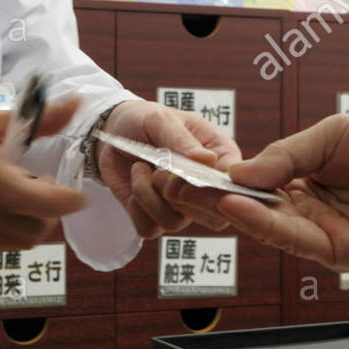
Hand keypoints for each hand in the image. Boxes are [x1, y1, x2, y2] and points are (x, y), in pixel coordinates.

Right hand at [0, 99, 85, 251]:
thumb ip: (36, 119)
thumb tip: (78, 104)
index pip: (36, 199)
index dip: (66, 201)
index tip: (78, 194)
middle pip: (34, 228)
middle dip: (50, 212)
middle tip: (43, 188)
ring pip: (20, 242)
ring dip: (32, 223)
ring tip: (22, 197)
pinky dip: (9, 231)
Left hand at [96, 100, 241, 238]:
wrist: (114, 131)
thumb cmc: (145, 120)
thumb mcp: (161, 121)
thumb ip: (182, 141)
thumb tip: (208, 160)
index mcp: (220, 158)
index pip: (234, 188)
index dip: (216, 190)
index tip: (187, 175)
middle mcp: (205, 189)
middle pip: (213, 218)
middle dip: (181, 197)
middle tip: (161, 172)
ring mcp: (181, 207)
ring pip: (174, 223)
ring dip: (150, 196)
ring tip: (141, 168)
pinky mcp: (154, 218)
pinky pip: (149, 229)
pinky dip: (136, 207)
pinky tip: (136, 181)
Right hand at [160, 114, 348, 270]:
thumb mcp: (330, 137)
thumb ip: (284, 157)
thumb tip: (236, 173)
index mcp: (303, 186)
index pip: (248, 187)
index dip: (216, 179)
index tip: (182, 166)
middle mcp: (307, 214)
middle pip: (248, 211)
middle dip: (209, 199)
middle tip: (170, 183)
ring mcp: (322, 236)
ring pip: (263, 227)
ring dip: (225, 212)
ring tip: (194, 192)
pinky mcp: (340, 251)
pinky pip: (292, 238)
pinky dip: (260, 223)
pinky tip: (235, 205)